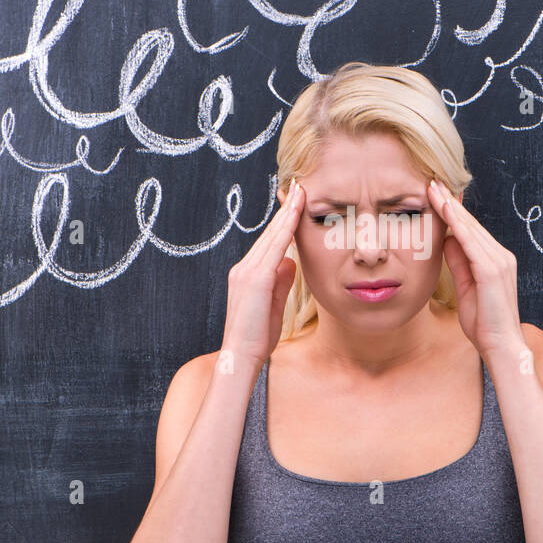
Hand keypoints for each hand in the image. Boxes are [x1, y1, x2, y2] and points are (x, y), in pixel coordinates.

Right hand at [218, 179, 304, 374]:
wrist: (241, 356)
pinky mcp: (253, 279)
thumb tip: (292, 262)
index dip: (284, 221)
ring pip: (272, 236)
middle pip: (270, 233)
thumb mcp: (274, 305)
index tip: (297, 202)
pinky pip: (273, 249)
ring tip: (302, 191)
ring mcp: (246, 272)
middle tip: (301, 185)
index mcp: (249, 274)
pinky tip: (295, 216)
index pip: (271, 242)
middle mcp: (244, 268)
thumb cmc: (257, 336)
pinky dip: (284, 230)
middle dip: (287, 209)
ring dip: (288, 213)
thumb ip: (281, 282)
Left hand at [428, 178, 523, 359]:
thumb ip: (458, 262)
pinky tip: (445, 211)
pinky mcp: (493, 270)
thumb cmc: (484, 322)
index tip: (435, 195)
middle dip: (450, 202)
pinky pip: (472, 242)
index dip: (452, 212)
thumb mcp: (465, 287)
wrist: (501, 346)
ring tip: (434, 189)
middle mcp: (500, 256)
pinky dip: (458, 225)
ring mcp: (499, 261)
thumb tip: (446, 240)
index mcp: (495, 260)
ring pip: (471, 228)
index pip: (470, 230)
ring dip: (451, 208)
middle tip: (431, 182)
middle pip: (471, 224)